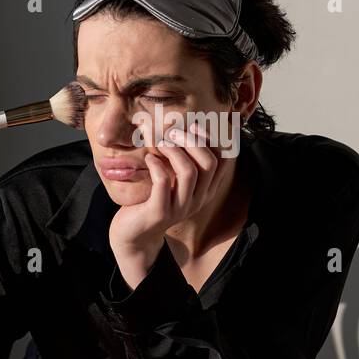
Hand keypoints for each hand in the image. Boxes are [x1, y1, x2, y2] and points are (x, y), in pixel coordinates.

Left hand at [108, 122, 224, 287]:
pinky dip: (155, 165)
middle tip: (171, 132)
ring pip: (189, 171)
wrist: (134, 233)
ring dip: (173, 150)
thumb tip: (182, 124)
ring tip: (159, 144)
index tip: (192, 125)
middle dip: (191, 140)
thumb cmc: (153, 198)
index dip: (211, 138)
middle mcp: (199, 199)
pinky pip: (163, 183)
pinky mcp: (160, 212)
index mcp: (206, 189)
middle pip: (209, 162)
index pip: (224, 159)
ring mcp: (181, 207)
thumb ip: (182, 158)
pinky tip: (148, 159)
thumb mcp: (172, 177)